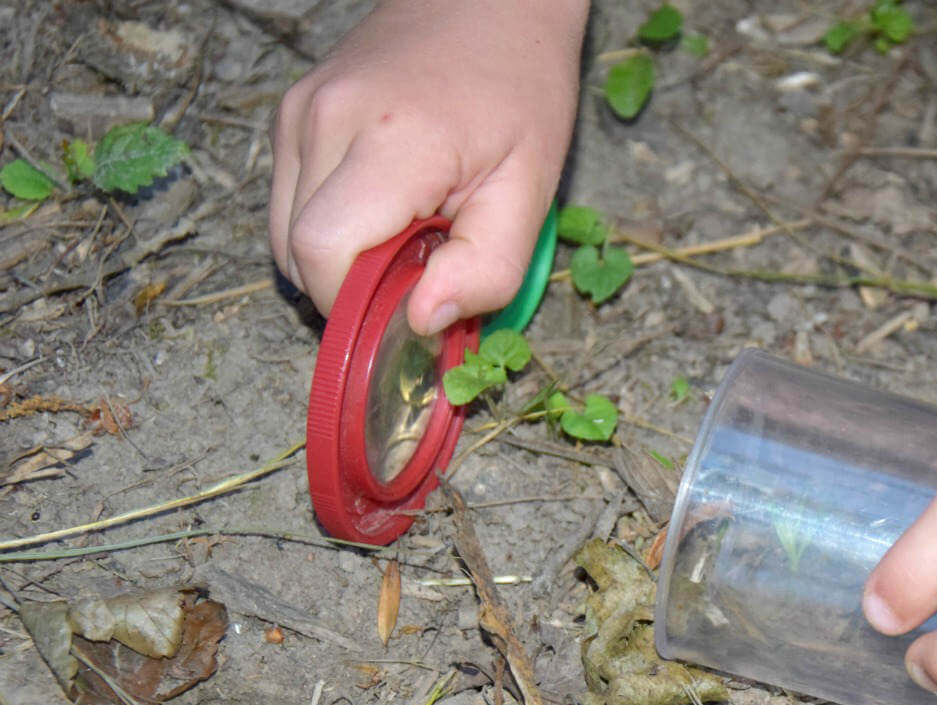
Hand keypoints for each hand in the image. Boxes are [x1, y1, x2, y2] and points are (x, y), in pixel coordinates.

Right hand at [270, 0, 585, 332]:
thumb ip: (487, 267)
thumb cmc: (520, 89)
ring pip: (284, 232)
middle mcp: (326, 118)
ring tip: (406, 228)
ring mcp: (300, 110)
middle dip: (353, 285)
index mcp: (392, 140)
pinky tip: (384, 204)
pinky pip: (290, 200)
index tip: (410, 304)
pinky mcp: (292, 111)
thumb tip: (423, 321)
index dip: (358, 304)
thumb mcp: (531, 187)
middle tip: (419, 264)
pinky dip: (330, 223)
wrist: (492, 1)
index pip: (324, 254)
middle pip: (297, 251)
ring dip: (340, 256)